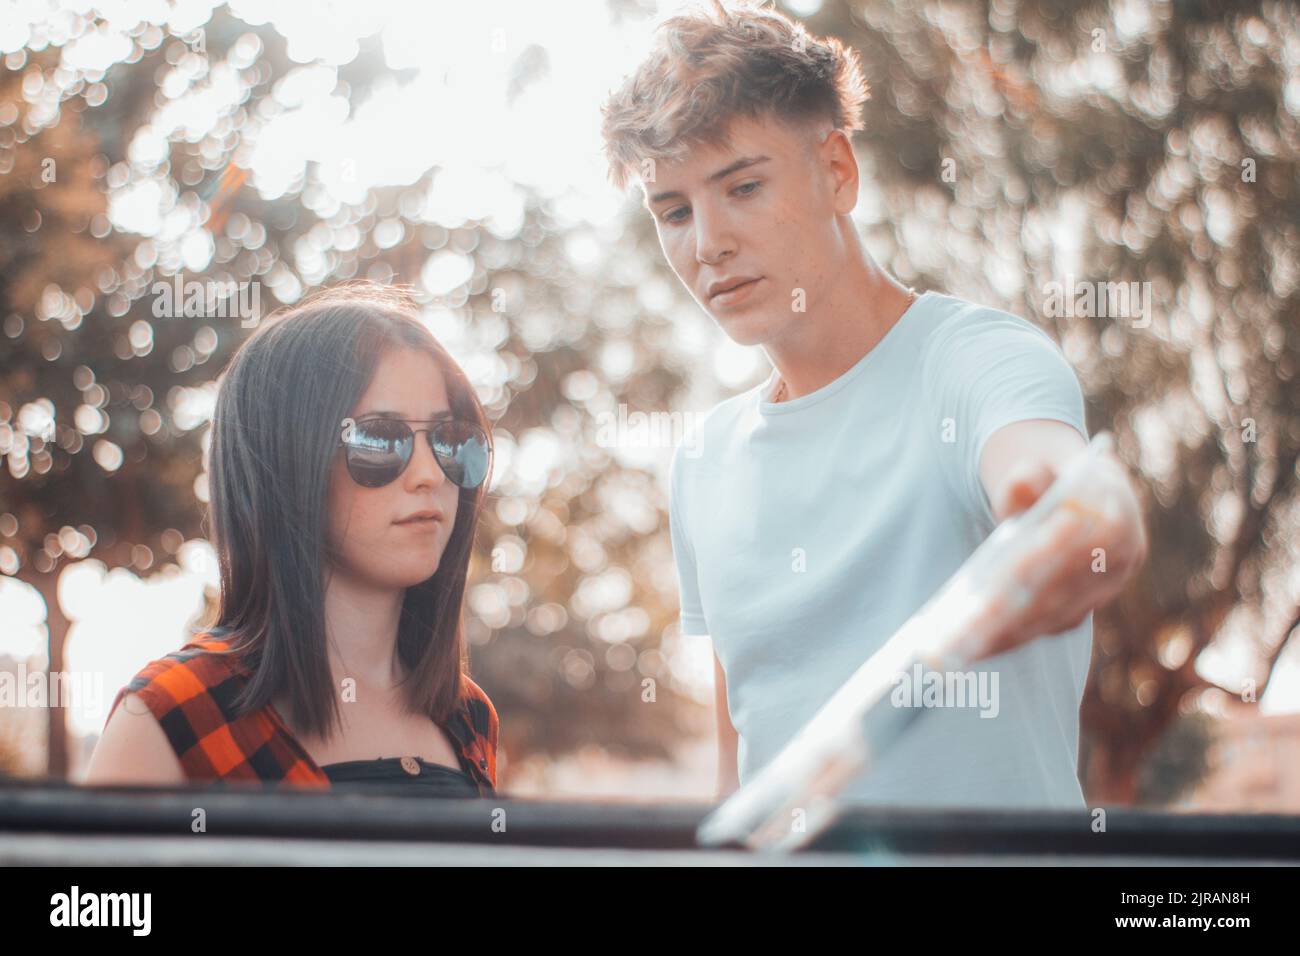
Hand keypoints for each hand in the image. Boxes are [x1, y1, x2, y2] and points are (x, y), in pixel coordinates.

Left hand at [971, 445, 1147, 659]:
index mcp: (1117, 514)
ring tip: (966, 641)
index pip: (1079, 542)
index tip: (1004, 574)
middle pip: (1066, 586)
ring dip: (1012, 630)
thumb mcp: (1034, 470)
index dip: (1043, 557)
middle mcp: (1122, 558)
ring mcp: (1105, 588)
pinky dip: (1012, 636)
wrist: (1065, 491)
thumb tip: (1021, 488)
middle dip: (1018, 606)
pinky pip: (1047, 626)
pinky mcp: (1084, 608)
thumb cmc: (1044, 482)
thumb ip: (1028, 476)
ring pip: (1056, 614)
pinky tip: (976, 644)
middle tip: (973, 621)